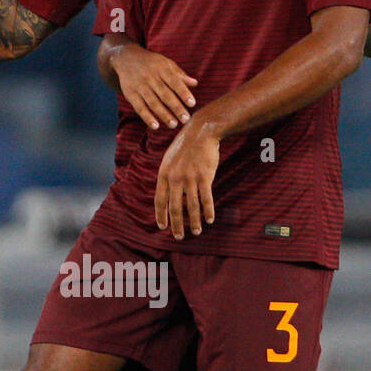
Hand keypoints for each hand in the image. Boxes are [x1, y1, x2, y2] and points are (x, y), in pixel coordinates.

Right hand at [110, 42, 197, 129]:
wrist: (126, 58)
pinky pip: (139, 107)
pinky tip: (155, 126)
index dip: (183, 93)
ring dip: (163, 115)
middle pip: (165, 94)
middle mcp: (150, 78)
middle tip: (185, 119)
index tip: (192, 104)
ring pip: (153, 103)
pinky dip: (147, 117)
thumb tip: (195, 83)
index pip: (174, 82)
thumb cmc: (151, 63)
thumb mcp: (166, 63)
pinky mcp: (130, 94)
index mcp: (162, 69)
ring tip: (173, 124)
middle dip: (176, 107)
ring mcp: (139, 86)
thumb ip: (179, 74)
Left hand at [154, 117, 219, 239]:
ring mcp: (190, 178)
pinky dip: (208, 210)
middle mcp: (175, 178)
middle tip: (178, 237)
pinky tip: (209, 219)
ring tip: (196, 232)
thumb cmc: (184, 147)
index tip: (163, 227)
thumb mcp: (169, 160)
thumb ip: (167, 177)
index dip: (161, 215)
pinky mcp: (204, 177)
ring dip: (194, 221)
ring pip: (191, 206)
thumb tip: (166, 194)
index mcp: (164, 175)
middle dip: (177, 224)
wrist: (200, 133)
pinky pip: (206, 198)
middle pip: (175, 207)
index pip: (160, 200)